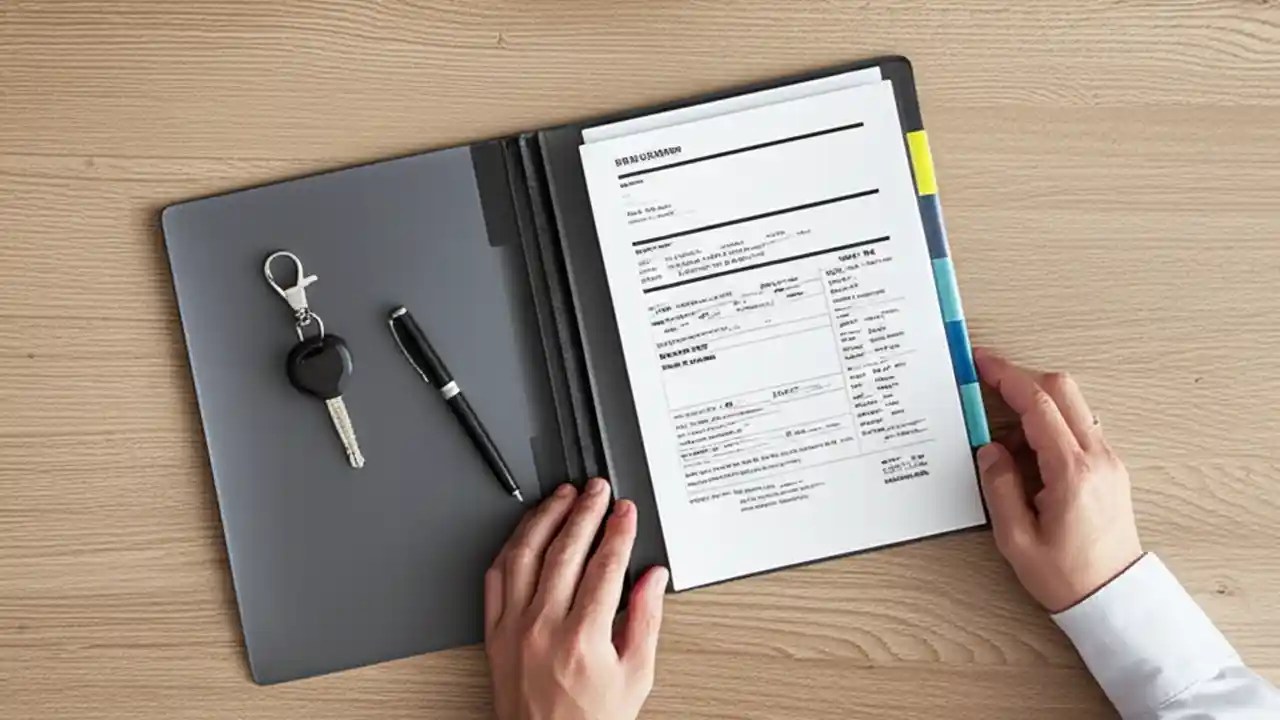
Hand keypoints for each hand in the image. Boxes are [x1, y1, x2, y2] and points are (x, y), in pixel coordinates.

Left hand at [484, 477, 669, 719]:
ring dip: (544, 519)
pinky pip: (495, 578)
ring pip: (524, 555)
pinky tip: (526, 532)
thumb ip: (646, 620)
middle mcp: (542, 628)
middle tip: (597, 490)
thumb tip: (653, 578)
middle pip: (564, 551)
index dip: (618, 532)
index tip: (626, 511)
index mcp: (582, 639)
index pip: (604, 567)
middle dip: (584, 512)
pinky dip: (511, 547)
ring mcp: (513, 628)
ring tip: (562, 497)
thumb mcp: (636, 676)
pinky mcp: (494, 633)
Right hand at [974, 348, 1143, 612]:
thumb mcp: (1016, 538)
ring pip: (1071, 405)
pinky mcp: (1109, 467)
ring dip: (1034, 408)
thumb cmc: (1066, 575)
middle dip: (1021, 379)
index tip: (982, 363)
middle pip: (1062, 390)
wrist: (1113, 597)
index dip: (1006, 377)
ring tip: (1004, 445)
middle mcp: (1097, 457)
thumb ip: (998, 486)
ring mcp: (1108, 460)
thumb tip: (989, 449)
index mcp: (1072, 472)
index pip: (1038, 405)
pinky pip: (1077, 427)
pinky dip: (1048, 426)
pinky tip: (1026, 456)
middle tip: (986, 382)